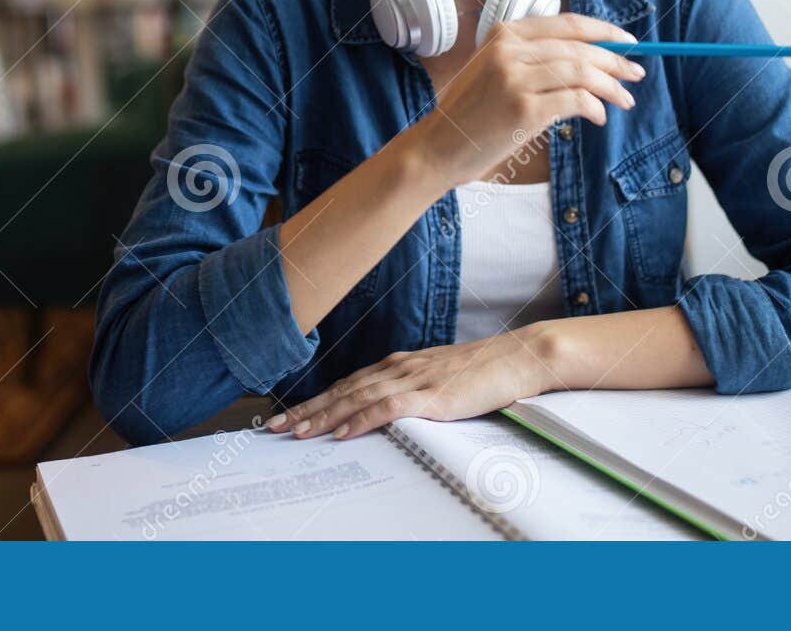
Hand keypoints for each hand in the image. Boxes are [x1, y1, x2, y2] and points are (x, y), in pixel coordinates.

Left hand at [262, 328, 557, 439]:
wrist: (516, 357)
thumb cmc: (482, 372)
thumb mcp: (438, 380)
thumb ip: (411, 392)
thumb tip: (387, 411)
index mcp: (399, 366)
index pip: (348, 385)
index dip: (316, 401)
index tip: (290, 415)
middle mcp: (399, 368)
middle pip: (343, 391)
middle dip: (307, 409)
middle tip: (275, 427)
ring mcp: (413, 380)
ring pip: (357, 398)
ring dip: (324, 416)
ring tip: (297, 432)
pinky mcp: (430, 395)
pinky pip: (387, 408)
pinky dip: (361, 420)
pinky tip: (343, 433)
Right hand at [419, 13, 644, 187]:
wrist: (438, 146)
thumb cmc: (470, 113)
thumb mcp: (492, 69)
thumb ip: (529, 56)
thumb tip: (588, 58)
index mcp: (504, 34)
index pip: (567, 24)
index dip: (603, 31)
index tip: (628, 42)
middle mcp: (510, 50)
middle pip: (579, 48)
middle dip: (615, 60)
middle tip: (636, 74)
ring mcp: (516, 78)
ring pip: (582, 72)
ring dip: (610, 87)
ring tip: (624, 100)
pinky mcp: (524, 109)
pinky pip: (575, 100)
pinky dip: (594, 107)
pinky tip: (598, 116)